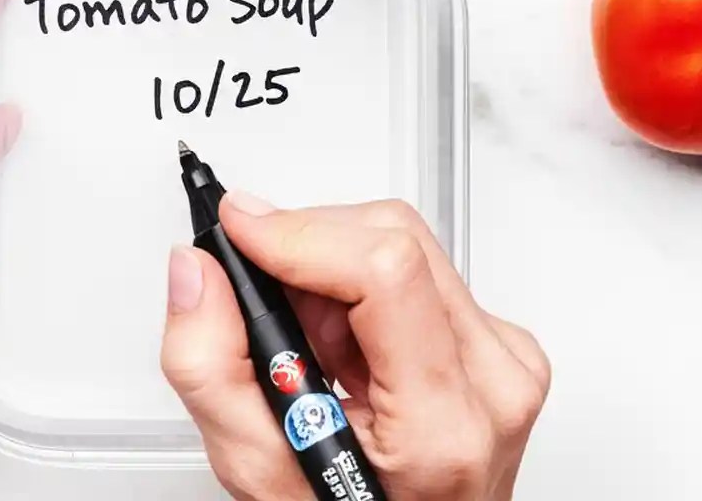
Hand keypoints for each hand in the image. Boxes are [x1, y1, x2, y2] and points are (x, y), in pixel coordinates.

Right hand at [160, 194, 549, 500]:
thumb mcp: (260, 473)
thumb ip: (211, 370)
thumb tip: (196, 274)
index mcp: (444, 425)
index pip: (386, 273)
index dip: (301, 234)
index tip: (241, 229)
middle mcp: (491, 381)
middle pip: (394, 240)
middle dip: (307, 251)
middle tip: (265, 306)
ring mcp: (505, 358)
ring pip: (405, 242)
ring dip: (331, 273)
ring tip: (309, 345)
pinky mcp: (500, 341)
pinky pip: (420, 270)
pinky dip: (360, 289)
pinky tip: (342, 345)